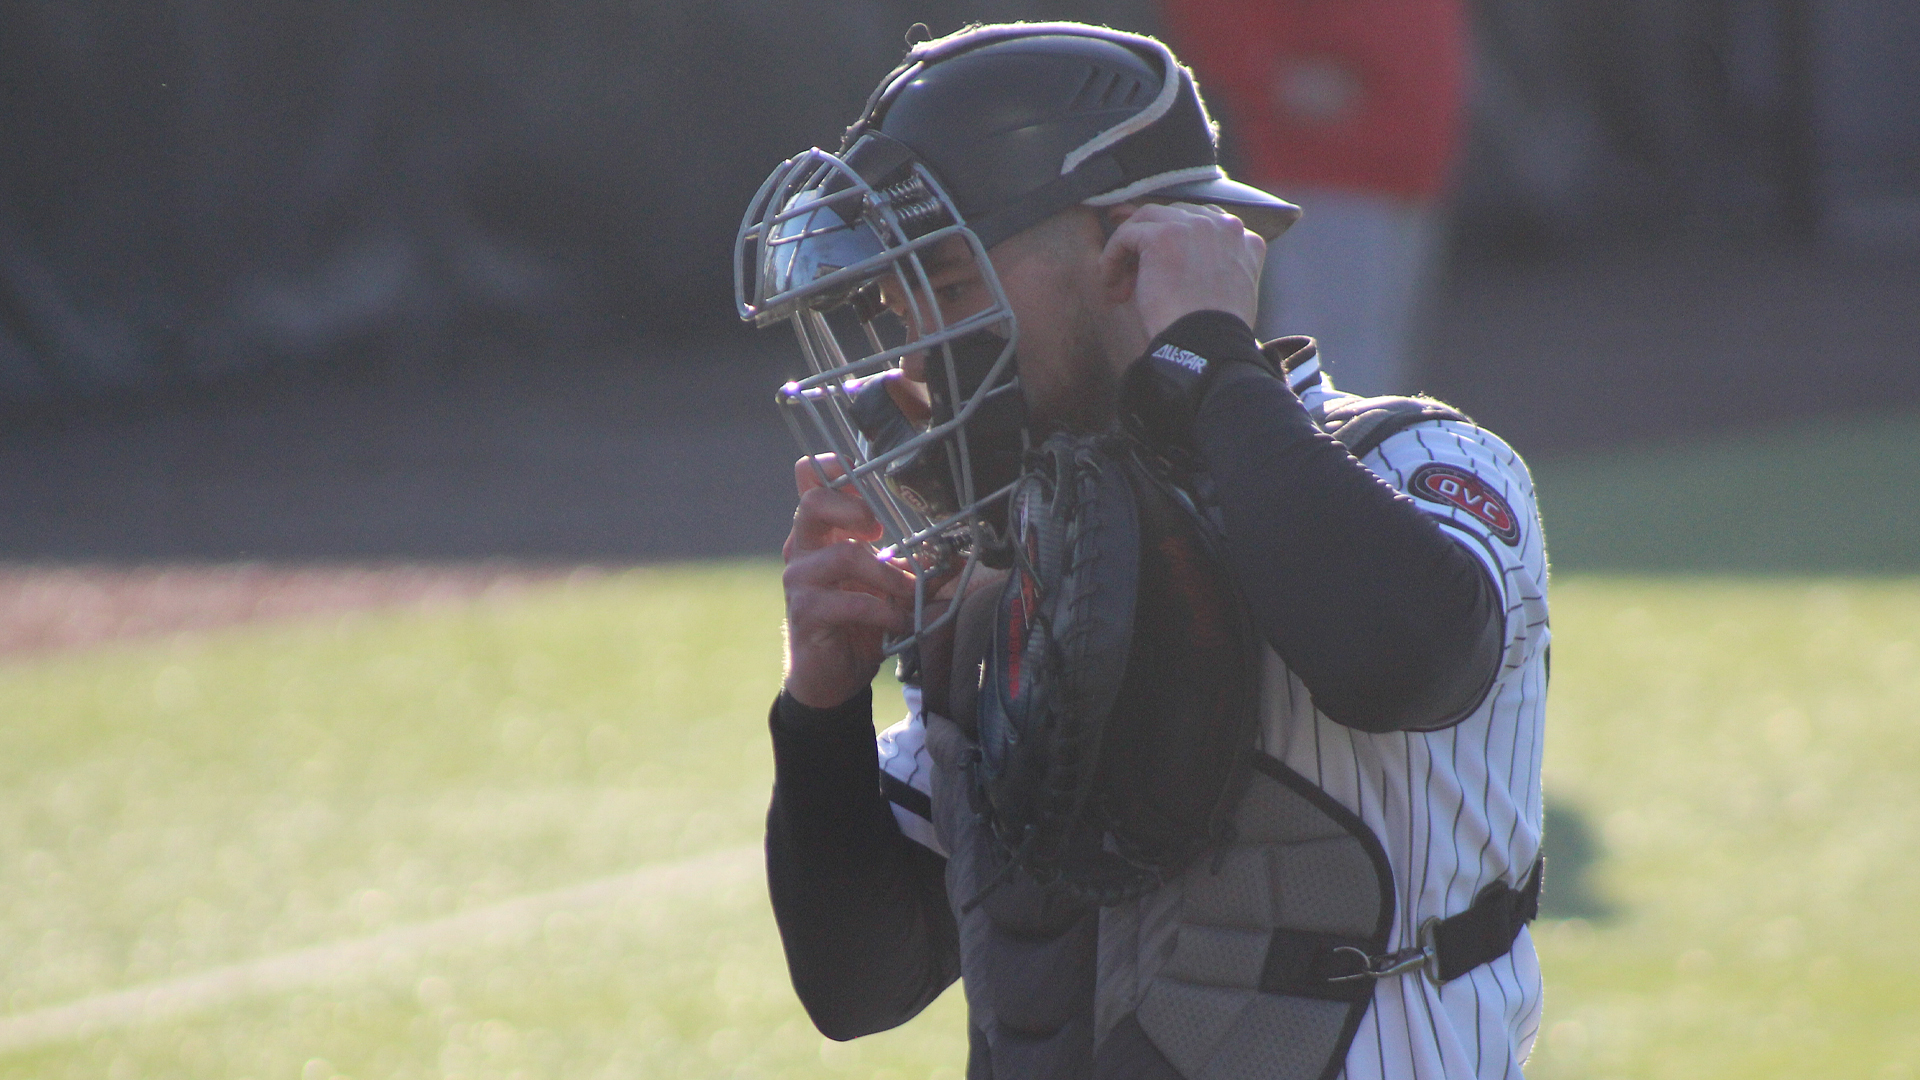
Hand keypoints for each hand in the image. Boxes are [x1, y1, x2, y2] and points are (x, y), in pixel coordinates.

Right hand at [781, 455, 916, 709]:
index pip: (810, 482)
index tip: (863, 474)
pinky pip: (849, 601)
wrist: (833, 675)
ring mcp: (799, 579)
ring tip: (910, 594)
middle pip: (814, 503)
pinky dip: (883, 610)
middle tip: (881, 531)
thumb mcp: (890, 588)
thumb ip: (914, 566)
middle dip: (855, 508)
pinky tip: (899, 620)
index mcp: (822, 533)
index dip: (834, 468)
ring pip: (844, 555)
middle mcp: (804, 549)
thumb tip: (959, 554)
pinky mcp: (804, 611)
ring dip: (888, 575)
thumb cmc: (858, 623)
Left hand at [1100, 202, 1265, 340]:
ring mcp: (1195, 227)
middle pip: (1174, 215)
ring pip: (1147, 219)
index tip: (1156, 259)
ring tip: (1118, 280)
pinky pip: (1127, 234)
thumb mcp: (1229, 296)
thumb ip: (1215, 269)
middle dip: (1149, 239)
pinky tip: (1112, 283)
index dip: (1176, 240)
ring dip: (1128, 247)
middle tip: (1130, 267)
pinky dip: (1113, 257)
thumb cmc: (1214, 335)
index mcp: (1246, 242)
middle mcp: (1224, 226)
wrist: (1207, 346)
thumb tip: (1179, 264)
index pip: (1204, 223)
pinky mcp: (1164, 236)